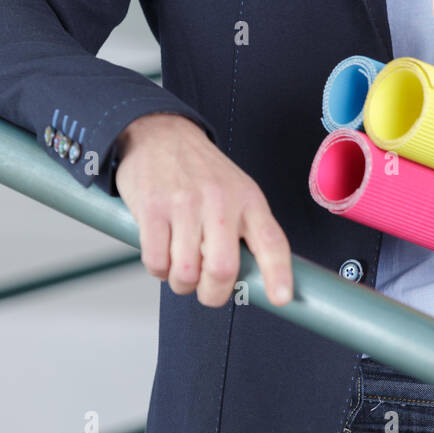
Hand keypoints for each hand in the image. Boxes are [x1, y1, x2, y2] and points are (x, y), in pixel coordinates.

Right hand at [113, 113, 292, 308]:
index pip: (271, 241)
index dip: (278, 274)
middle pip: (222, 270)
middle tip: (207, 288)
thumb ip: (246, 232)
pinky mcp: (152, 209)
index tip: (281, 298)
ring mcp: (184, 204)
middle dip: (213, 294)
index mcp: (248, 199)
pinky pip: (156, 262)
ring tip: (182, 266)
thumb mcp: (236, 191)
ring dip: (182, 283)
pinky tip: (163, 252)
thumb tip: (256, 282)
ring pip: (186, 274)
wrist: (162, 134)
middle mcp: (220, 201)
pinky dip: (159, 270)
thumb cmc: (202, 173)